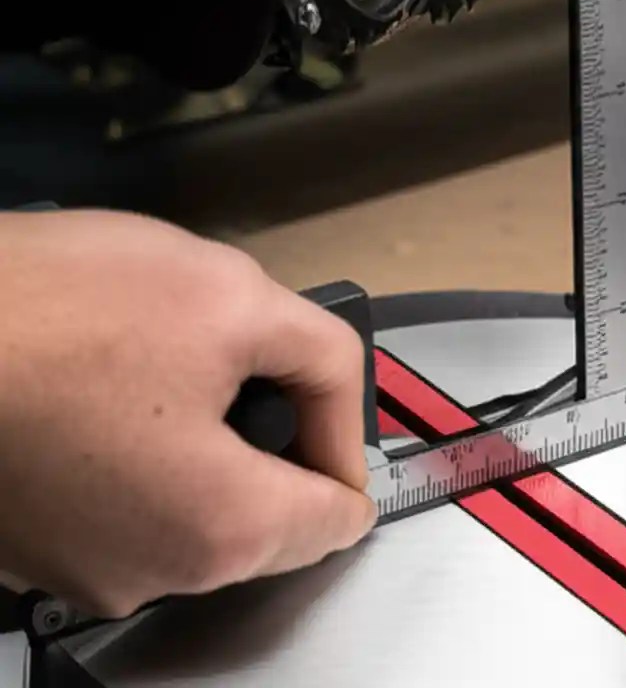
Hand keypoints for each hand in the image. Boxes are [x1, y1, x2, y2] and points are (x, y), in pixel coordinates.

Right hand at [0, 209, 374, 617]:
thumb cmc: (42, 312)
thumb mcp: (234, 296)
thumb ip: (328, 358)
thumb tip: (344, 414)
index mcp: (224, 526)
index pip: (342, 517)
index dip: (338, 447)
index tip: (316, 408)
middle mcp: (157, 572)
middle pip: (270, 519)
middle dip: (262, 443)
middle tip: (217, 367)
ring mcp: (88, 570)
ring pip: (194, 513)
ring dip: (192, 451)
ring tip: (141, 374)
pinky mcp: (36, 548)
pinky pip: (123, 510)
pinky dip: (127, 463)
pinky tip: (92, 399)